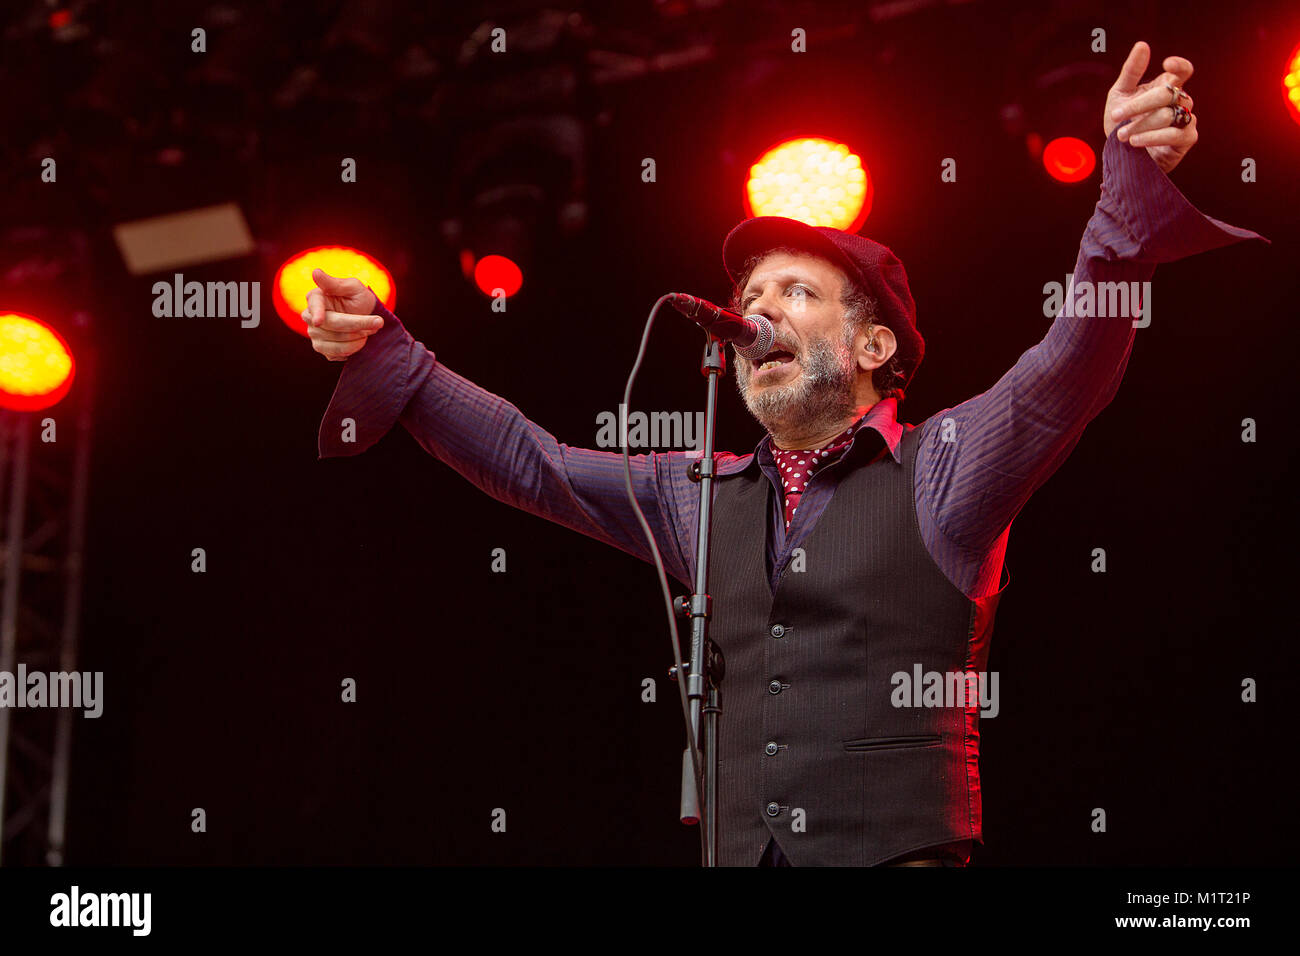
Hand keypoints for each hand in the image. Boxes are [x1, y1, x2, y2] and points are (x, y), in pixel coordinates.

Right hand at [304, 268, 382, 361]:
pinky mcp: (323, 349)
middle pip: (331, 325)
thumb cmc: (359, 298)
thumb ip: (334, 283)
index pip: (315, 306)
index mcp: (315, 298)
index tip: (319, 321)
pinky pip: (336, 354)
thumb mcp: (353, 287)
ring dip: (358, 338)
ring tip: (370, 330)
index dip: (317, 313)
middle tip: (378, 322)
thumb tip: (315, 272)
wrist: (367, 317)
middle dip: (358, 325)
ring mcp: (314, 335)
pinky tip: (360, 340)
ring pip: (334, 342)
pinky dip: (353, 349)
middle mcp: (309, 317)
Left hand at [1104, 41, 1197, 174]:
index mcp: (1168, 87)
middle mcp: (1181, 101)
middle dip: (1139, 105)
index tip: (1167, 63)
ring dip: (1140, 125)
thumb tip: (1142, 44)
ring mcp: (1187, 119)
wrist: (1120, 156)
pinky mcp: (1187, 139)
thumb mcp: (1120, 95)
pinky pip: (1174, 134)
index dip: (1179, 66)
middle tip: (1116, 115)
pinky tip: (1134, 141)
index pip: (1183, 71)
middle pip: (1168, 94)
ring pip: (1168, 115)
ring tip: (1121, 135)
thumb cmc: (1122, 122)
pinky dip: (1152, 137)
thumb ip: (1131, 71)